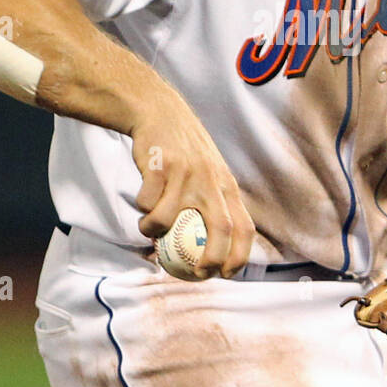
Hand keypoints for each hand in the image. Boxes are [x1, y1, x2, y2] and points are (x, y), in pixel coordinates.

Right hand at [129, 88, 254, 278]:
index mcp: (227, 184)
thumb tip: (207, 248)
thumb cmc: (183, 151)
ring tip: (149, 230)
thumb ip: (213, 202)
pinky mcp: (159, 166)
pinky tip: (141, 202)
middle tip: (195, 273)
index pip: (244, 226)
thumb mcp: (209, 171)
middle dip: (211, 259)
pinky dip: (142, 209)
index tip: (227, 274)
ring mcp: (185, 173)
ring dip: (155, 232)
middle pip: (220, 229)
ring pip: (168, 219)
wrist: (158, 112)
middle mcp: (210, 180)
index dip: (239, 256)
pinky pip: (146, 202)